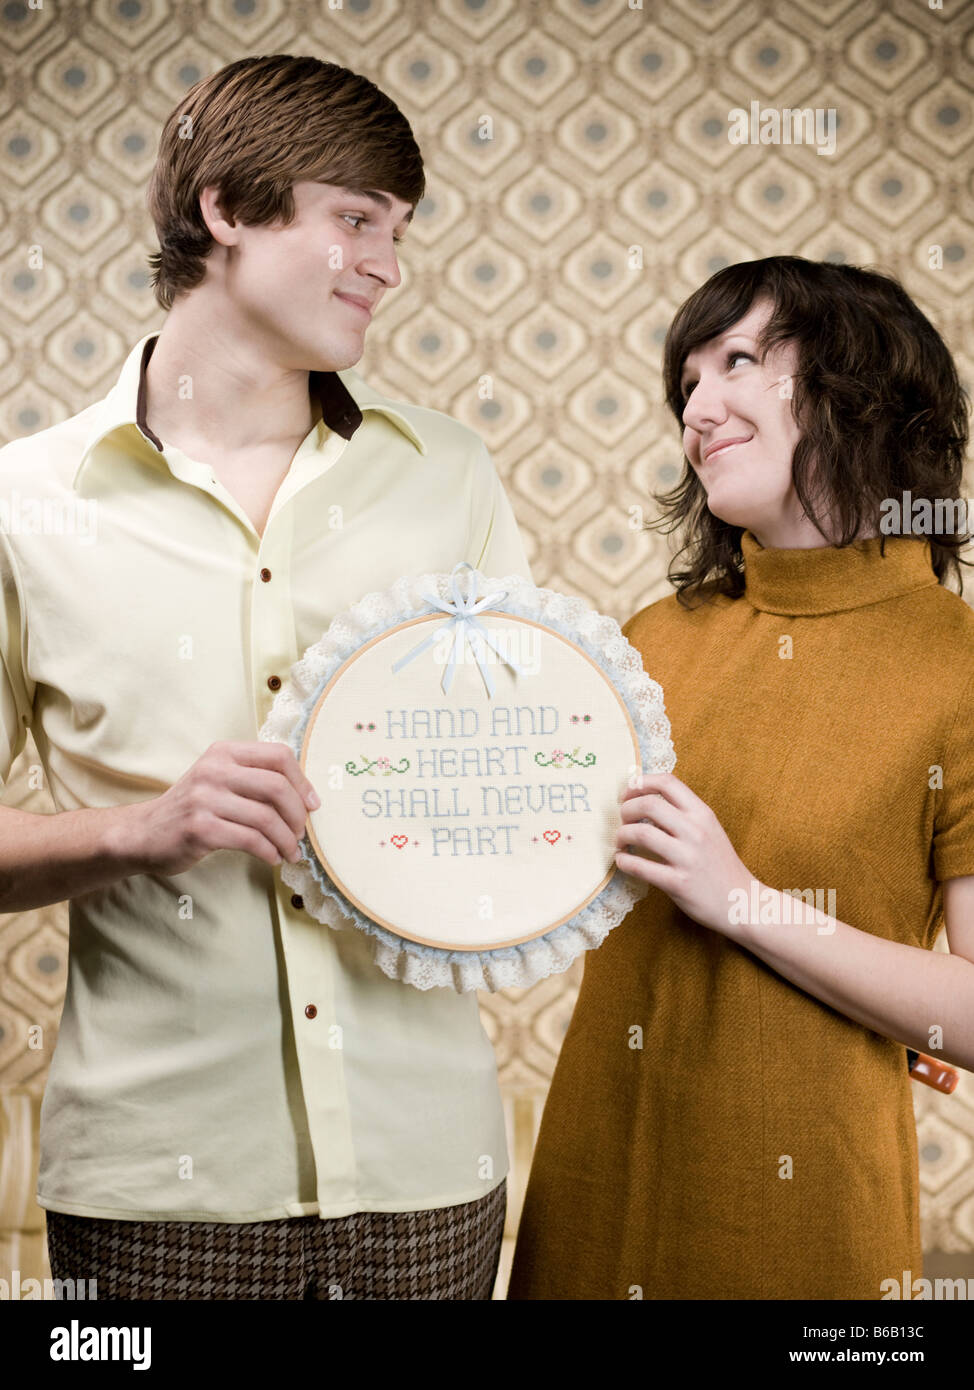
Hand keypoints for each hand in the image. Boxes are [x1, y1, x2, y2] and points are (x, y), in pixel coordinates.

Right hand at [120, 741, 320, 875]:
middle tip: (301, 834)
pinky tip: (272, 859)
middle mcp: (214, 770)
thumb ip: (253, 779)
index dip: (302, 782)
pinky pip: (250, 840)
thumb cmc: (192, 809)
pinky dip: (269, 852)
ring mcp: (205, 798)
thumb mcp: (218, 780)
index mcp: (224, 752)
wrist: (143, 833)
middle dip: (297, 815)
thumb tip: (306, 799)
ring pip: (266, 818)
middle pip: (277, 787)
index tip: (312, 805)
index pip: (279, 755)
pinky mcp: (200, 828)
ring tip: (291, 852)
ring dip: (286, 840)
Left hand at [614, 772, 753, 935]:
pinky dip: (624, 861)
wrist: (743, 901)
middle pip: (648, 804)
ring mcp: (688, 857)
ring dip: (622, 835)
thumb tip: (645, 799)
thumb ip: (683, 814)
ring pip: (641, 833)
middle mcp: (696, 831)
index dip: (640, 782)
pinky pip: (640, 867)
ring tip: (621, 841)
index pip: (667, 782)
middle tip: (623, 820)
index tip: (627, 793)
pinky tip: (623, 860)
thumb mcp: (709, 829)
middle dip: (626, 809)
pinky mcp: (678, 883)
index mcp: (702, 813)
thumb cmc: (720, 865)